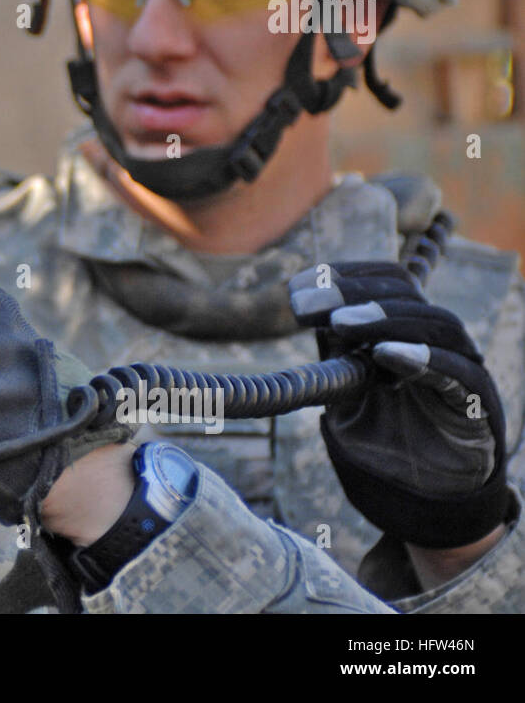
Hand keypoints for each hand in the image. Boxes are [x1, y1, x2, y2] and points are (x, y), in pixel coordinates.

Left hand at [289, 261, 508, 548]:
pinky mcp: (476, 402)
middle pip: (405, 294)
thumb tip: (305, 310)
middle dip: (351, 292)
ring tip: (339, 324)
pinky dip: (423, 358)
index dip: (343, 276)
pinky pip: (456, 373)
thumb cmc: (385, 436)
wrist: (425, 496)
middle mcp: (436, 338)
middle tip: (303, 306)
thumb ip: (334, 354)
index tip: (296, 287)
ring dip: (382, 318)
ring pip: (434, 324)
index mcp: (405, 328)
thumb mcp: (347, 390)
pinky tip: (386, 354)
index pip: (385, 281)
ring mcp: (460, 366)